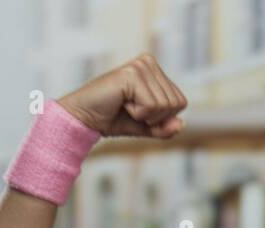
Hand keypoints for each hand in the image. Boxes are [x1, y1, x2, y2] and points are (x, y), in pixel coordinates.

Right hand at [57, 53, 186, 138]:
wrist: (84, 118)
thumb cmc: (113, 119)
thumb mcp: (145, 126)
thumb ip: (164, 127)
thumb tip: (181, 124)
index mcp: (155, 70)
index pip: (180, 102)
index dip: (162, 118)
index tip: (139, 111)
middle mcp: (149, 62)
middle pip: (175, 104)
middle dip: (154, 117)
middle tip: (130, 109)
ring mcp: (140, 66)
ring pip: (164, 106)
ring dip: (144, 115)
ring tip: (125, 105)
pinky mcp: (132, 73)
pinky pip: (151, 106)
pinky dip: (137, 113)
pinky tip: (121, 103)